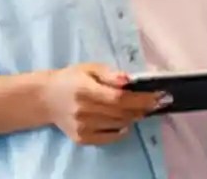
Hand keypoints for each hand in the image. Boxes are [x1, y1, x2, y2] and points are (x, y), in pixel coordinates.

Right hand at [40, 63, 162, 145]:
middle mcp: (83, 111)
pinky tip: (126, 121)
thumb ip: (111, 74)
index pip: (119, 98)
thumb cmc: (72, 79)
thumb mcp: (90, 68)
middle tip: (159, 101)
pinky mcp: (81, 138)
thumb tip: (129, 80)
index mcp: (85, 90)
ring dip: (135, 116)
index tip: (160, 95)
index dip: (142, 98)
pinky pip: (109, 137)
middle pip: (122, 112)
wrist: (46, 98)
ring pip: (119, 125)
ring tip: (143, 108)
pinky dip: (122, 130)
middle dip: (144, 107)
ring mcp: (82, 127)